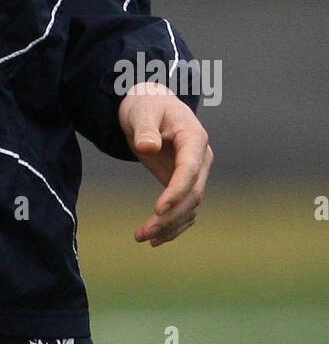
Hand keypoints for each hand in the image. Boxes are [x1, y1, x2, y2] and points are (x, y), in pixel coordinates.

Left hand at [118, 81, 212, 246]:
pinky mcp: (185, 184)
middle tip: (143, 233)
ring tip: (142, 237)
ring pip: (190, 207)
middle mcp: (200, 159)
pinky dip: (173, 225)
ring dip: (170, 226)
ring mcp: (196, 173)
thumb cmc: (146, 105)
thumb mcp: (141, 111)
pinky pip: (185, 209)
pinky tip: (155, 239)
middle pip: (193, 194)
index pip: (189, 169)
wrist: (149, 106)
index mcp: (193, 138)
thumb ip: (145, 129)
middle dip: (170, 216)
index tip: (158, 209)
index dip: (176, 191)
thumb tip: (148, 147)